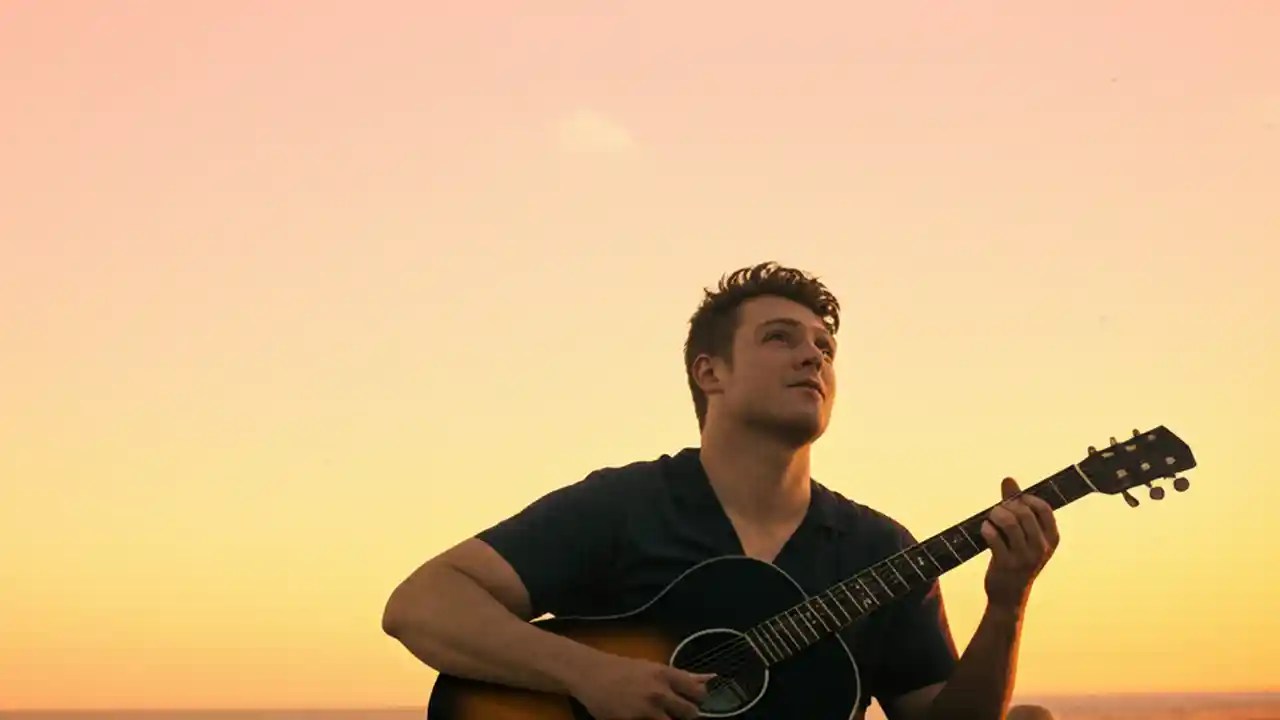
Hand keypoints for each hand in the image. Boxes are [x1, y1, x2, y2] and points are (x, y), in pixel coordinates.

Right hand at [566, 654, 714, 719]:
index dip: (697, 700)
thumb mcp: (653, 668)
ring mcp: (646, 710)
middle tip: (676, 712)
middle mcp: (659, 693)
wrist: (591, 674)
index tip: (691, 701)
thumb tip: (711, 678)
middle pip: (690, 713)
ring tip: (658, 714)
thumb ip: (682, 677)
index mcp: (666, 674)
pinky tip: (645, 717)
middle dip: (687, 715)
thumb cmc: (623, 669)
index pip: (698, 693)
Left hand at [980, 477, 1059, 609]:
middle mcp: (1041, 548)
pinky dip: (986, 529)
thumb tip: (1008, 479)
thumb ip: (1017, 506)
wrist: (1009, 596)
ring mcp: (1024, 557)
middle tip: (996, 512)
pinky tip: (985, 530)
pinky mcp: (1006, 564)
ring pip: (1009, 522)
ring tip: (990, 519)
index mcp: (1052, 539)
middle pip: (1023, 513)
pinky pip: (993, 537)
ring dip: (995, 515)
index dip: (1025, 499)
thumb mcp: (1024, 535)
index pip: (1043, 508)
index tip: (1014, 503)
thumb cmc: (1016, 558)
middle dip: (1006, 507)